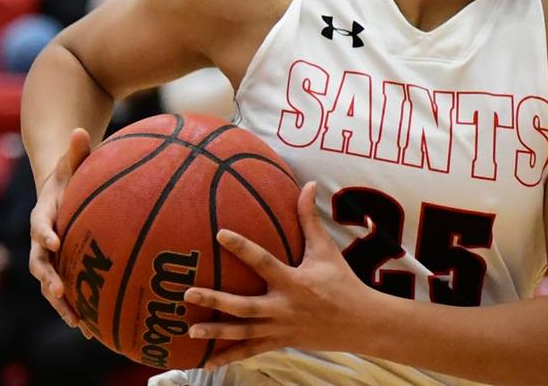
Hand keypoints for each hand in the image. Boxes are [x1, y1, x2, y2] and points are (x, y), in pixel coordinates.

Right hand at [28, 128, 92, 327]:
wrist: (59, 191)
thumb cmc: (70, 175)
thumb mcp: (73, 160)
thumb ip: (77, 149)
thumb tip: (80, 129)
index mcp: (43, 213)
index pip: (39, 224)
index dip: (44, 232)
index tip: (53, 240)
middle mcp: (42, 239)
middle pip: (40, 262)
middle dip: (49, 277)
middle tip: (60, 291)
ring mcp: (50, 256)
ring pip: (50, 283)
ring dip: (61, 303)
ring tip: (77, 322)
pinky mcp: (62, 266)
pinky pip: (66, 290)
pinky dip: (74, 307)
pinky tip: (91, 328)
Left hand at [184, 182, 366, 369]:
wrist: (360, 322)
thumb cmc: (342, 282)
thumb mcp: (326, 249)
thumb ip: (310, 219)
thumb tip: (308, 185)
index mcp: (295, 281)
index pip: (264, 261)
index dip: (242, 247)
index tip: (220, 234)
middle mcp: (284, 307)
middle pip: (245, 306)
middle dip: (216, 301)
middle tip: (187, 293)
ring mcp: (280, 328)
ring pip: (243, 332)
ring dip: (217, 332)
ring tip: (190, 331)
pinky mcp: (280, 342)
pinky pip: (250, 351)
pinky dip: (229, 358)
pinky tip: (207, 363)